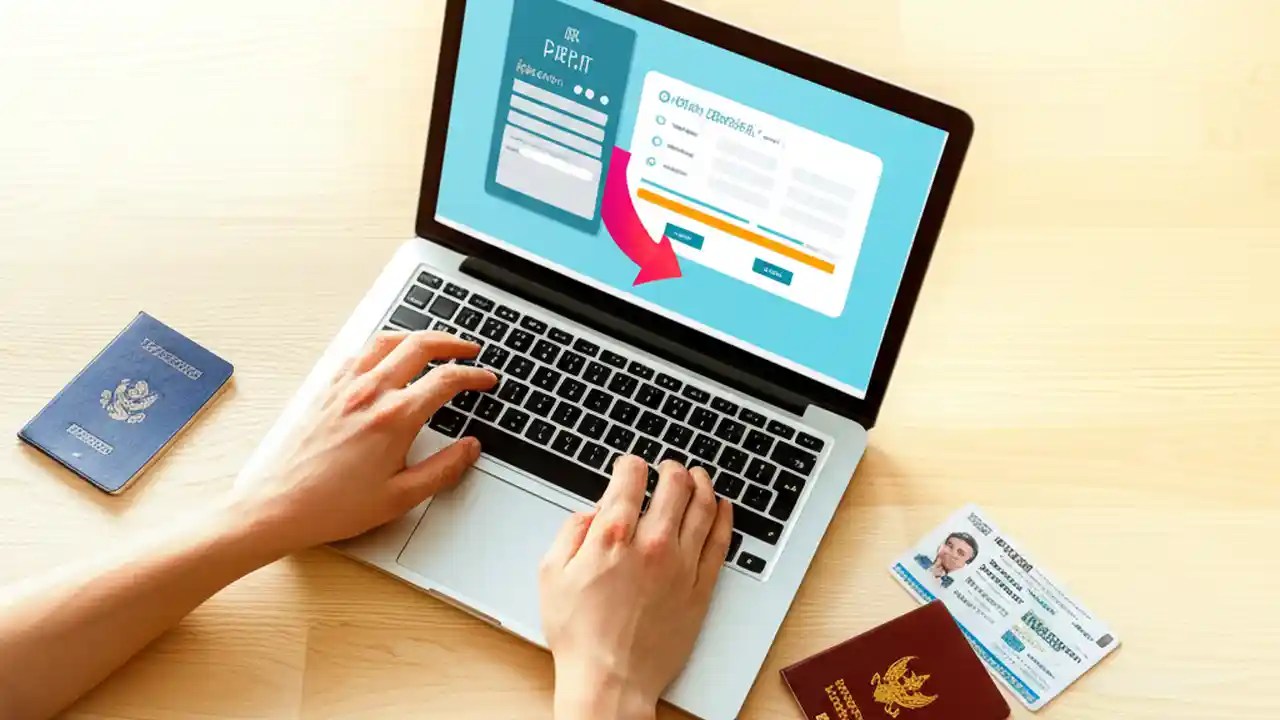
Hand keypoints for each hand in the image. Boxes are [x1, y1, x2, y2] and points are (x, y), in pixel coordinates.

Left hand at [233, 330, 496, 553]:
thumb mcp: (401, 497)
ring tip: (434, 342)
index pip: (446, 380)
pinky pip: (359, 353)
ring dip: (417, 336)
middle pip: (420, 346)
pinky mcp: (325, 390)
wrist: (278, 506)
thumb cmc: (334, 506)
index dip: (474, 376)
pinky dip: (382, 346)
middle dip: (452, 343)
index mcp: (394, 418)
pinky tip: (387, 355)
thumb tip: (469, 449)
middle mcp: (370, 393)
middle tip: (470, 350)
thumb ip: (443, 469)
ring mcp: (344, 387)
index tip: (486, 379)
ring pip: (387, 341)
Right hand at [540, 456, 733, 719]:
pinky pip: (720, 543)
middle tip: (668, 467)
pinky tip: (723, 507)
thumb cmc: (579, 635)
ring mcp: (680, 566)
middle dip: (670, 468)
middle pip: (674, 485)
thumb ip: (570, 533)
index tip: (630, 466)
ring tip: (698, 475)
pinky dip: (724, 518)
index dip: (630, 464)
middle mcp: (651, 545)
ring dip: (702, 483)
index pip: (631, 478)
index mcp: (611, 537)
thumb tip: (590, 512)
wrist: (610, 681)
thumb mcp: (552, 575)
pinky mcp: (699, 589)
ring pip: (703, 507)